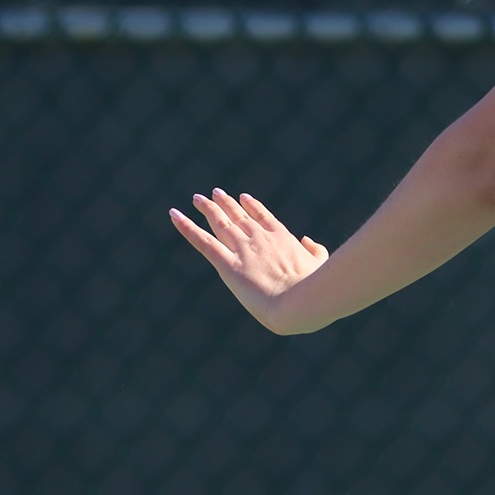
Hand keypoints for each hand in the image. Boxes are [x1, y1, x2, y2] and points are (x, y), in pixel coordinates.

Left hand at [170, 188, 328, 333]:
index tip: (242, 197)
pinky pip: (202, 242)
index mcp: (282, 236)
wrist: (298, 300)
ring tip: (197, 199)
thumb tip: (308, 239)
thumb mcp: (320, 264)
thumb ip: (315, 249)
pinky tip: (175, 215)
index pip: (262, 215)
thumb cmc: (313, 286)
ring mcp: (242, 249)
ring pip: (219, 223)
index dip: (251, 206)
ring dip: (207, 209)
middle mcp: (259, 237)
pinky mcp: (227, 264)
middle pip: (238, 215)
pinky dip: (186, 227)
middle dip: (225, 203)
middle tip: (215, 193)